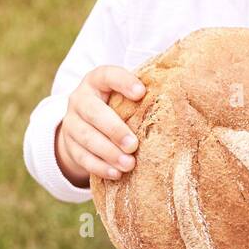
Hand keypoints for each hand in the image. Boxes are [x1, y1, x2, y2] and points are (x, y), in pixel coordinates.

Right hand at [55, 66, 146, 187]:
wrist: (83, 124)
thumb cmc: (114, 106)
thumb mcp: (122, 95)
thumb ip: (139, 96)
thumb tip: (179, 100)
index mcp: (96, 81)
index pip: (107, 75)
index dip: (123, 82)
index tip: (141, 93)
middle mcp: (80, 99)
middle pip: (93, 112)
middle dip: (114, 129)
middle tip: (133, 144)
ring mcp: (71, 123)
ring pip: (86, 137)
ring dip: (109, 152)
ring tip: (129, 164)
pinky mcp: (69, 145)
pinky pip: (82, 157)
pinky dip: (100, 167)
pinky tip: (116, 173)